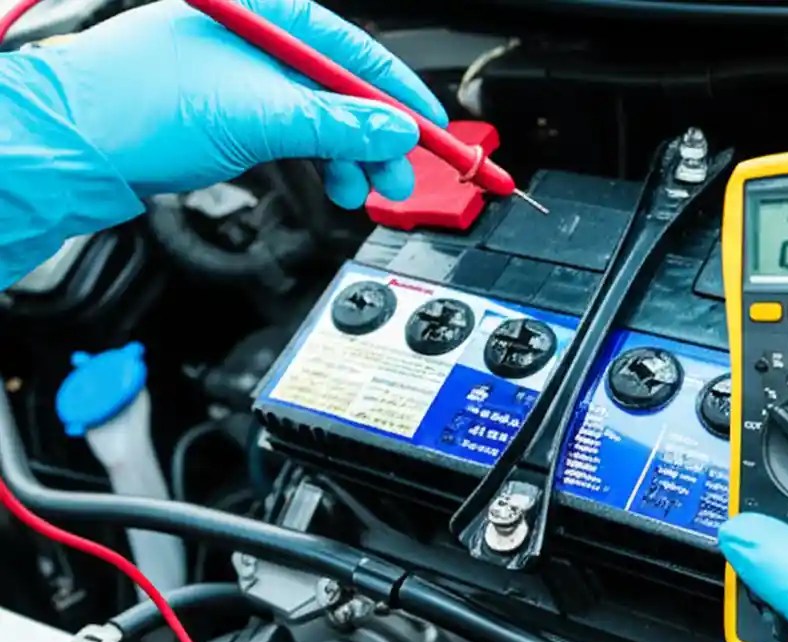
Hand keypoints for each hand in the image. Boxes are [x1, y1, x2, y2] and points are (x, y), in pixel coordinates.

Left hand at [26, 0, 445, 207]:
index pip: (354, 49)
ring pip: (319, 117)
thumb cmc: (137, 107)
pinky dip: (319, 161)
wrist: (69, 149)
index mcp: (265, 15)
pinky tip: (333, 185)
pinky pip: (293, 134)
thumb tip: (395, 130)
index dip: (399, 93)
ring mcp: (240, 78)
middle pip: (341, 87)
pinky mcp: (226, 114)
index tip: (433, 129)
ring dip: (349, 157)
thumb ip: (338, 123)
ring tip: (364, 192)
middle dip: (377, 137)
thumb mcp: (259, 114)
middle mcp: (256, 40)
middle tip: (401, 177)